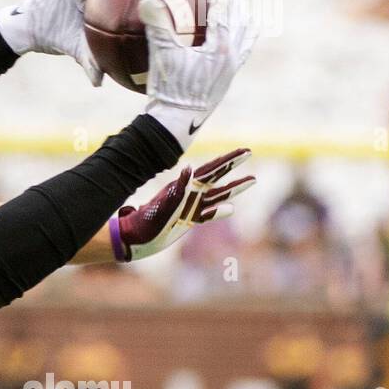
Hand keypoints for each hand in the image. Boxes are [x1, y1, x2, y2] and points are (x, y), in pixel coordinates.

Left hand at [110, 148, 254, 261]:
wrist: (136, 237)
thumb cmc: (147, 220)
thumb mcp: (162, 203)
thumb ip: (177, 187)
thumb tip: (188, 167)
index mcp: (185, 187)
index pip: (211, 170)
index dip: (227, 161)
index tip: (243, 151)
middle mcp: (190, 194)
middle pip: (216, 176)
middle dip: (232, 165)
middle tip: (249, 152)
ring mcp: (191, 206)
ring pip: (218, 195)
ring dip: (234, 187)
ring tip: (252, 179)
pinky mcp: (189, 219)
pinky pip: (209, 214)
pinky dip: (220, 211)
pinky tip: (232, 209)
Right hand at [141, 0, 257, 148]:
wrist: (177, 123)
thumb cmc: (169, 90)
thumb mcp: (161, 55)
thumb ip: (158, 25)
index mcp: (221, 45)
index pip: (224, 6)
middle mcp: (232, 54)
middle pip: (242, 16)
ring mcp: (231, 68)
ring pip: (246, 34)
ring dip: (245, 15)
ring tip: (246, 4)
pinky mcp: (226, 78)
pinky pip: (240, 51)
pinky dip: (240, 38)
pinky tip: (234, 39)